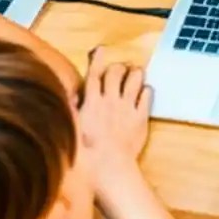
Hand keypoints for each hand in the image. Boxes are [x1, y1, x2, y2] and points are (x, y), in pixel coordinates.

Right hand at [78, 47, 152, 179]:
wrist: (109, 168)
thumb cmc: (87, 155)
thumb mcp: (71, 130)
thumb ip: (71, 111)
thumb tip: (71, 95)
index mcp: (91, 103)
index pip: (94, 74)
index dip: (98, 60)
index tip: (101, 50)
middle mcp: (110, 101)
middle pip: (116, 72)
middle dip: (118, 66)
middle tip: (120, 69)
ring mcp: (127, 108)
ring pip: (135, 78)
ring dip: (135, 73)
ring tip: (135, 74)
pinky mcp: (141, 117)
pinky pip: (147, 95)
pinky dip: (146, 90)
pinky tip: (144, 91)